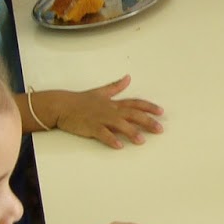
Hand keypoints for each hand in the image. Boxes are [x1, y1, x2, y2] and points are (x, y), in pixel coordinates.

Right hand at [50, 76, 164, 147]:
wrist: (62, 105)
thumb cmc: (81, 100)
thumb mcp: (100, 92)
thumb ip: (116, 86)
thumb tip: (128, 78)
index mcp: (113, 103)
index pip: (135, 104)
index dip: (149, 107)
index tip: (161, 112)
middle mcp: (110, 110)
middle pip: (132, 115)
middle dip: (147, 121)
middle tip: (160, 129)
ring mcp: (101, 119)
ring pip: (120, 125)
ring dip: (131, 132)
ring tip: (142, 141)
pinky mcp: (91, 127)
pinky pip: (103, 134)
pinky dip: (111, 139)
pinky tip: (119, 146)